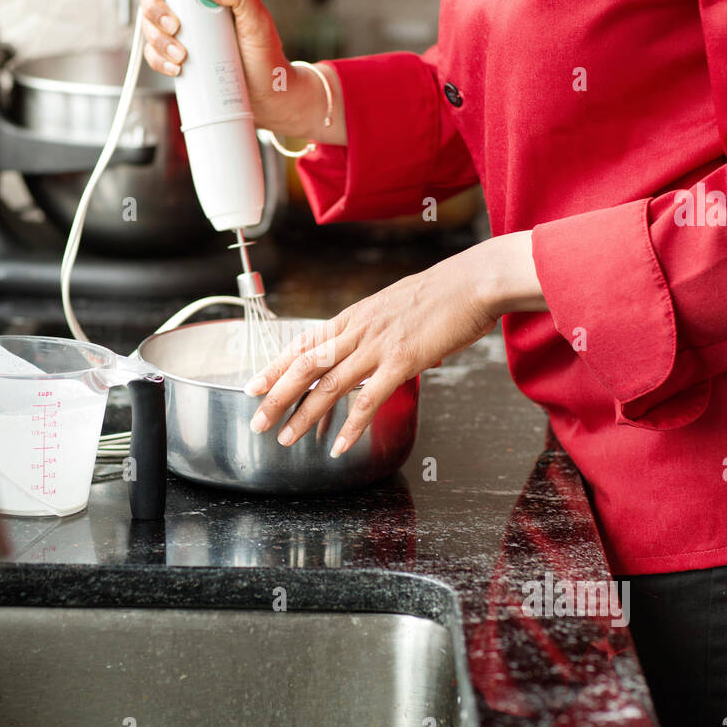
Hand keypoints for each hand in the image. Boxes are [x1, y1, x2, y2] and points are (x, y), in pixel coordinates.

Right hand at [138, 0, 344, 142]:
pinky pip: (153, 56)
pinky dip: (158, 61)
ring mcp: (181, 35)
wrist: (266, 95)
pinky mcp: (175, 59)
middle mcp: (189, 10)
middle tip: (175, 26)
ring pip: (149, 28)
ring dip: (159, 41)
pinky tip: (176, 68)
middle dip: (155, 10)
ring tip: (183, 55)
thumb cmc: (266, 56)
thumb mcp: (258, 20)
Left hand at [243, 231, 546, 456]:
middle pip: (305, 366)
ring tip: (284, 438)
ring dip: (303, 415)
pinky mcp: (402, 361)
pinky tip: (338, 445)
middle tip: (256, 419)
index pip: (304, 343)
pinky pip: (368, 399)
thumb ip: (381, 330)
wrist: (473, 281)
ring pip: (327, 384)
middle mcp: (358, 330)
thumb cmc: (443, 294)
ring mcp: (377, 345)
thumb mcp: (397, 307)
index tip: (253, 384)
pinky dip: (350, 426)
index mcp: (355, 317)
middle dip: (276, 395)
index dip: (275, 366)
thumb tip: (383, 350)